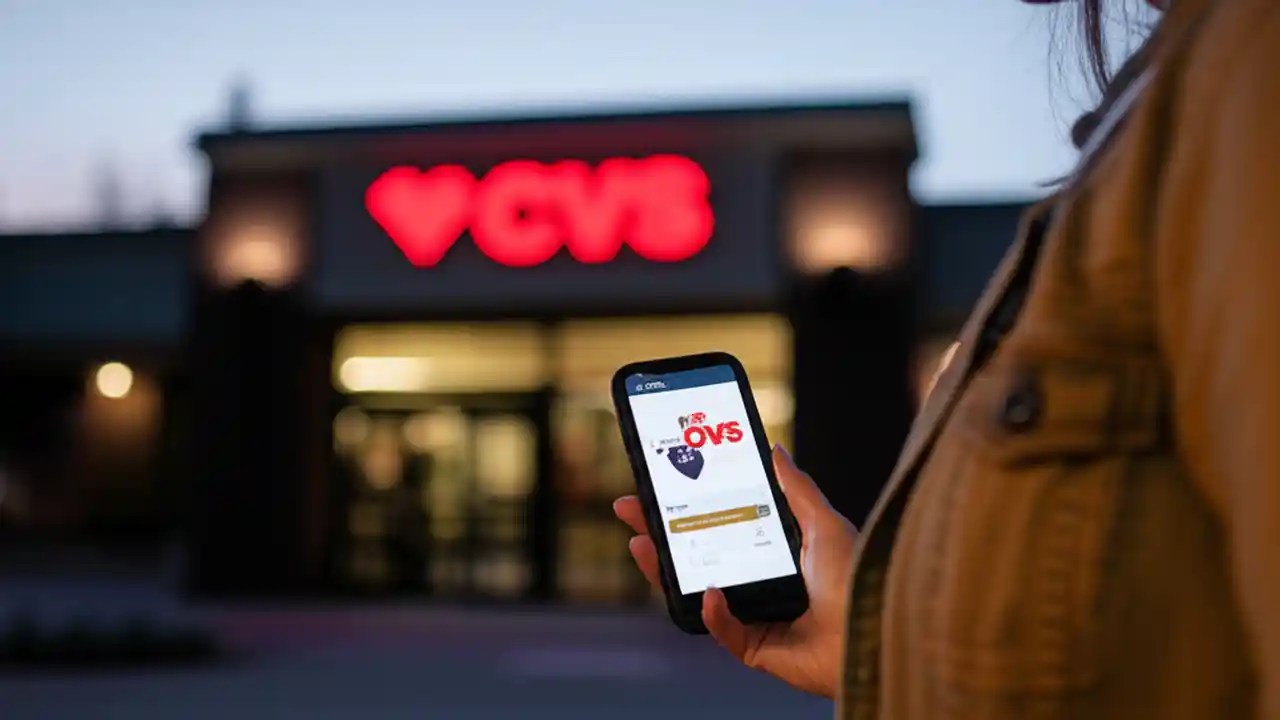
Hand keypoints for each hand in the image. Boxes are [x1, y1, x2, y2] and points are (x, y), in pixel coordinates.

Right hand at [613, 445, 858, 697]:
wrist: (873, 629)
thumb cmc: (856, 577)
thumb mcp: (824, 522)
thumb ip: (796, 489)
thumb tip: (774, 450)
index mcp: (771, 552)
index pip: (718, 526)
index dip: (686, 508)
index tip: (659, 486)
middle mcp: (757, 582)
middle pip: (696, 556)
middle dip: (659, 533)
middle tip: (630, 508)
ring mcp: (752, 615)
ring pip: (696, 591)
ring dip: (665, 571)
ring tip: (642, 544)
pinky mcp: (754, 647)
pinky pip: (723, 630)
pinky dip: (713, 614)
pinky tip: (711, 593)